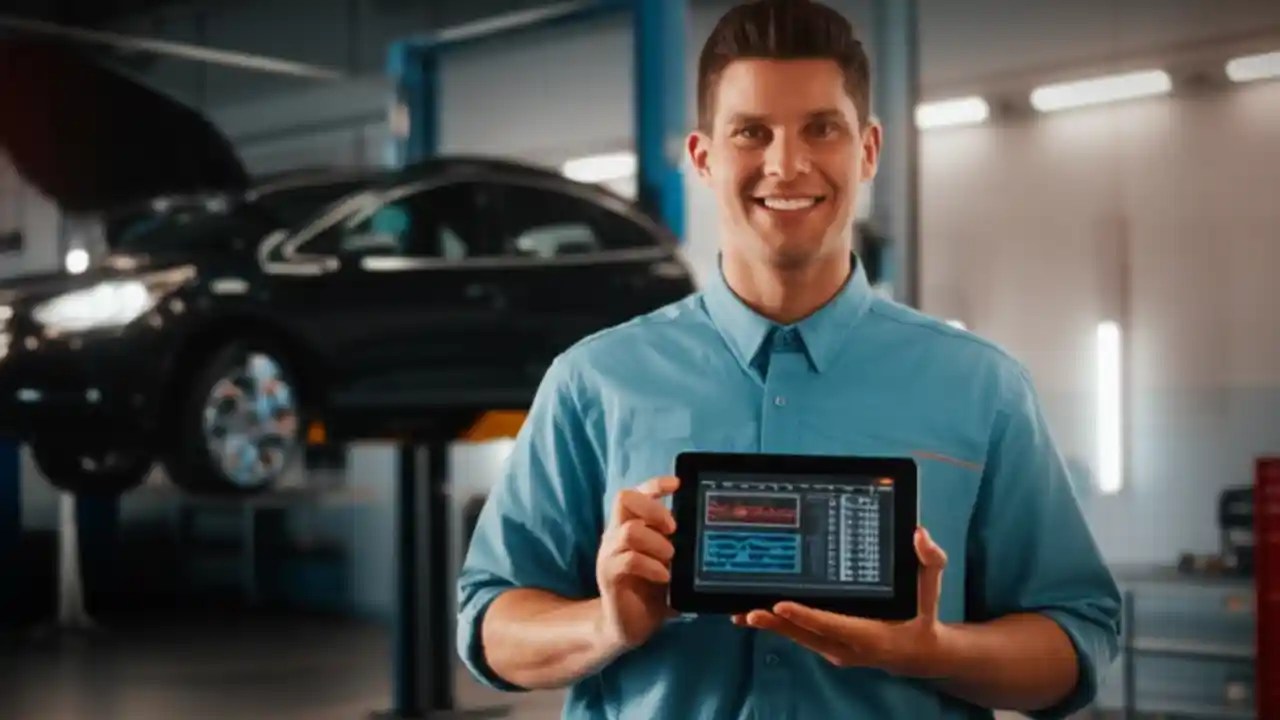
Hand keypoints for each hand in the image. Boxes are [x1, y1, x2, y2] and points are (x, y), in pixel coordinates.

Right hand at [595, 475, 680, 652]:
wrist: (629, 625)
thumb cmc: (654, 592)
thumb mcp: (672, 565)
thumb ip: (684, 548)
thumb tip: (716, 536)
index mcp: (630, 525)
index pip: (636, 493)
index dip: (655, 484)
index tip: (677, 484)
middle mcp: (616, 534)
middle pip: (625, 498)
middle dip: (653, 507)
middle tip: (674, 528)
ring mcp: (610, 554)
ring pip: (629, 530)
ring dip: (657, 541)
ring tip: (672, 558)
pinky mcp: (609, 575)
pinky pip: (629, 560)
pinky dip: (651, 565)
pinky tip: (664, 577)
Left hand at [735, 526, 950, 678]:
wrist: (919, 655)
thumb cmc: (924, 620)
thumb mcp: (931, 593)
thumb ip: (929, 564)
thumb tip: (920, 535)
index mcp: (872, 635)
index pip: (833, 623)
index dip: (806, 615)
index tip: (780, 604)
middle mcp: (849, 647)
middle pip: (806, 635)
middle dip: (776, 623)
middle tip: (748, 611)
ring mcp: (835, 649)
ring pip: (798, 637)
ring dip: (771, 625)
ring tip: (740, 612)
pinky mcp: (826, 645)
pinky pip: (799, 635)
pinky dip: (778, 625)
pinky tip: (751, 614)